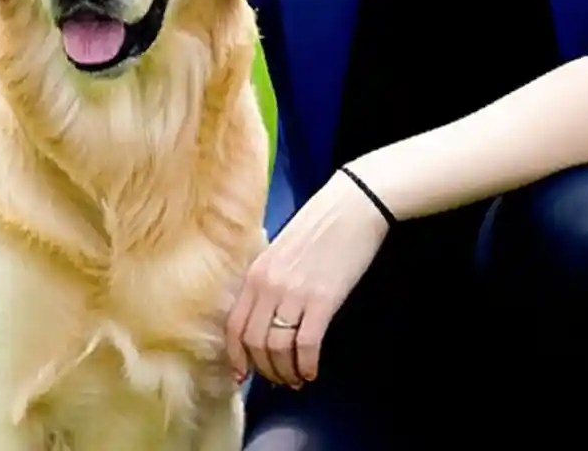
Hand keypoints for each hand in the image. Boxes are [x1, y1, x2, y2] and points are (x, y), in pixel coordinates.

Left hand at [224, 171, 389, 387]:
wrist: (353, 206)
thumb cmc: (320, 226)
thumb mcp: (280, 251)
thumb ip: (268, 280)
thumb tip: (265, 315)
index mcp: (255, 273)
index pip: (234, 327)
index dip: (237, 357)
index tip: (244, 375)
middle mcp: (267, 286)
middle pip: (254, 343)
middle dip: (265, 369)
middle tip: (278, 379)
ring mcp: (293, 293)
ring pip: (277, 349)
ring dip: (286, 371)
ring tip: (297, 379)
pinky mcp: (322, 300)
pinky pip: (306, 344)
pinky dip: (307, 364)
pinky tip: (313, 370)